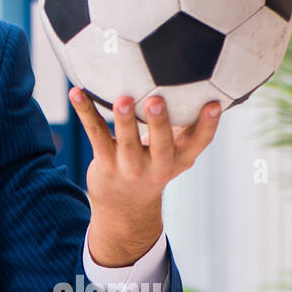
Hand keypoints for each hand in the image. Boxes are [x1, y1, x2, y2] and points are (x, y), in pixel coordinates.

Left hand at [69, 88, 220, 265]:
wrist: (125, 207)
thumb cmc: (153, 165)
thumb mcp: (174, 154)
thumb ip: (184, 127)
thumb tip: (198, 84)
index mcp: (180, 159)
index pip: (199, 142)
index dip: (208, 125)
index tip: (214, 104)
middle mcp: (157, 166)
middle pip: (161, 144)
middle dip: (159, 122)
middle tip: (156, 101)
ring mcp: (129, 167)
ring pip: (126, 142)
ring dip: (124, 120)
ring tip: (122, 100)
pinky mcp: (105, 163)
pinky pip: (95, 134)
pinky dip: (85, 112)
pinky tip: (76, 93)